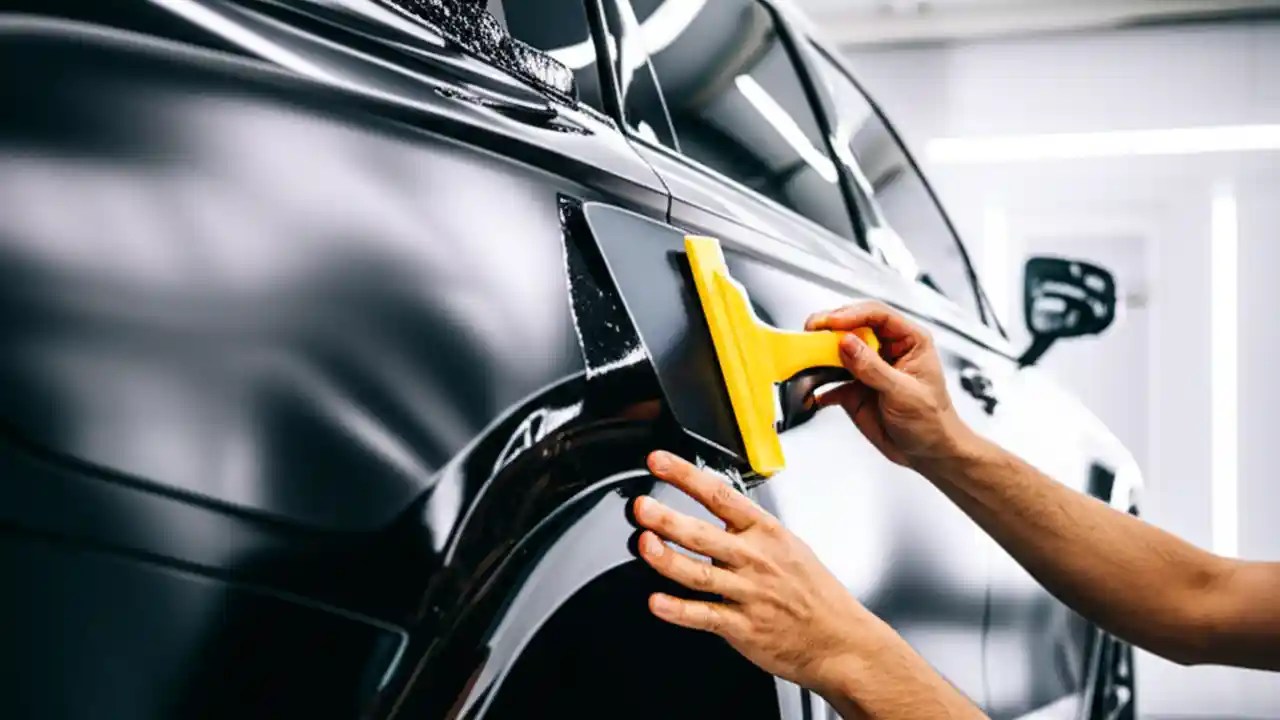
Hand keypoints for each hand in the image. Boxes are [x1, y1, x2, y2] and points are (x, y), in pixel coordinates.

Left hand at [632, 450, 891, 695]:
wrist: (841, 640)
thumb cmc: (816, 593)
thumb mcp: (790, 546)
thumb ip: (750, 529)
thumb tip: (715, 508)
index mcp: (766, 532)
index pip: (720, 495)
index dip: (686, 476)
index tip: (659, 461)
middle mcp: (755, 559)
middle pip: (704, 534)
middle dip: (668, 519)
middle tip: (642, 508)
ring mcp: (747, 593)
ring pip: (699, 574)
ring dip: (667, 559)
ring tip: (644, 545)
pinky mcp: (742, 627)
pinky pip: (704, 616)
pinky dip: (679, 610)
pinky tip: (657, 602)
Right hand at [805, 301, 972, 468]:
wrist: (928, 453)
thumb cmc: (932, 421)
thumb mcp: (904, 393)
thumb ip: (873, 368)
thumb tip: (847, 344)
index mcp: (908, 340)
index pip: (877, 316)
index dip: (852, 315)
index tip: (831, 323)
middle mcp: (885, 350)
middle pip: (852, 327)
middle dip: (830, 330)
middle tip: (812, 334)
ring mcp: (867, 369)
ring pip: (837, 351)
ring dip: (820, 355)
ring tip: (807, 359)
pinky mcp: (852, 389)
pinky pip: (829, 381)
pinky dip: (818, 385)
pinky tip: (814, 392)